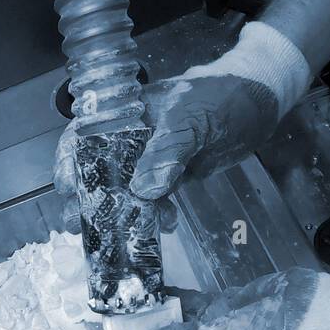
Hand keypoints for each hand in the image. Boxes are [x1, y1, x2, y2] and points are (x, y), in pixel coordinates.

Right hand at [54, 74, 279, 218]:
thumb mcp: (194, 118)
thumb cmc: (225, 95)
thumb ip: (169, 151)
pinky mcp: (171, 176)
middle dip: (89, 199)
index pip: (84, 135)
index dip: (69, 162)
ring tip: (123, 233)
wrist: (263, 103)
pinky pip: (152, 200)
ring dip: (121, 213)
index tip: (67, 189)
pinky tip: (163, 224)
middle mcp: (132, 138)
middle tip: (82, 225)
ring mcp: (151, 158)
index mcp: (127, 114)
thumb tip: (143, 190)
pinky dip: (153, 215)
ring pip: (124, 189)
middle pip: (97, 169)